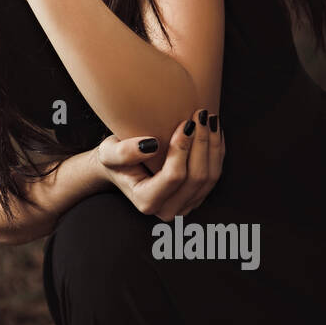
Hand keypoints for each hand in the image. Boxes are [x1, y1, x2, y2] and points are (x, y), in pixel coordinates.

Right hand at [94, 109, 224, 220]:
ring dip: (213, 145)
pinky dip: (217, 151)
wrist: (122, 168)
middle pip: (197, 178)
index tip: (185, 123)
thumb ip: (124, 152)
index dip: (182, 148)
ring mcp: (185, 206)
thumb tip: (152, 145)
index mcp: (146, 201)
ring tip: (209, 118)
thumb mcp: (108, 152)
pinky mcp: (196, 197)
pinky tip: (214, 131)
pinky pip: (214, 175)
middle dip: (202, 143)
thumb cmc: (114, 159)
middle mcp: (168, 210)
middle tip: (200, 114)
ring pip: (210, 177)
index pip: (173, 176)